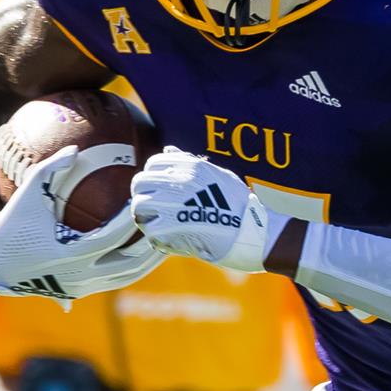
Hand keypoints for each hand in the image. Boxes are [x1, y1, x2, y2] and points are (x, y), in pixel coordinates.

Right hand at [0, 145, 164, 304]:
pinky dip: (134, 267)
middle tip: (165, 220)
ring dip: (149, 259)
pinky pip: (116, 281)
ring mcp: (81, 287)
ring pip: (128, 276)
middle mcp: (79, 275)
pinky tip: (145, 250)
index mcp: (70, 253)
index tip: (143, 199)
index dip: (133, 217)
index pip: (113, 235)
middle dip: (153, 243)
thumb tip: (78, 147)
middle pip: (131, 262)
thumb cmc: (12, 223)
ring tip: (164, 237)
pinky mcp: (80, 292)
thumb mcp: (29, 193)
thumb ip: (52, 167)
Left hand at [128, 148, 278, 272]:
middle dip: (143, 197)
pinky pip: (149, 229)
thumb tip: (167, 149)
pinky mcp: (173, 226)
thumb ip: (189, 162)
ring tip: (157, 226)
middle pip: (140, 183)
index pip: (153, 164)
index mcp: (190, 165)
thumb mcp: (217, 174)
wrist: (252, 233)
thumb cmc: (238, 205)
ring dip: (145, 218)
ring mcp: (174, 202)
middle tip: (153, 211)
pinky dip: (155, 238)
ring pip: (139, 206)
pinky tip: (166, 241)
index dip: (153, 179)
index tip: (159, 191)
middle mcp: (179, 180)